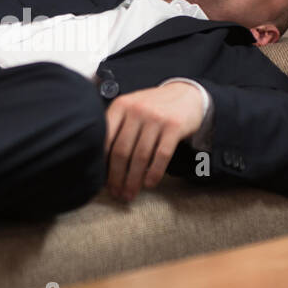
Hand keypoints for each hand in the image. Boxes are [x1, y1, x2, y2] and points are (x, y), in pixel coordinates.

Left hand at [102, 82, 205, 201]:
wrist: (186, 94)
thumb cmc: (153, 107)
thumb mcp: (131, 108)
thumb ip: (116, 127)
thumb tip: (101, 162)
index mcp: (121, 106)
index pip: (106, 139)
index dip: (102, 164)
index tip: (102, 181)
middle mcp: (137, 110)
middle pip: (121, 151)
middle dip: (117, 177)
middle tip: (116, 194)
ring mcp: (156, 118)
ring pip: (140, 156)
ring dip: (133, 180)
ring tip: (130, 194)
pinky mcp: (174, 126)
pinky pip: (161, 155)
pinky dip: (154, 173)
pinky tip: (149, 184)